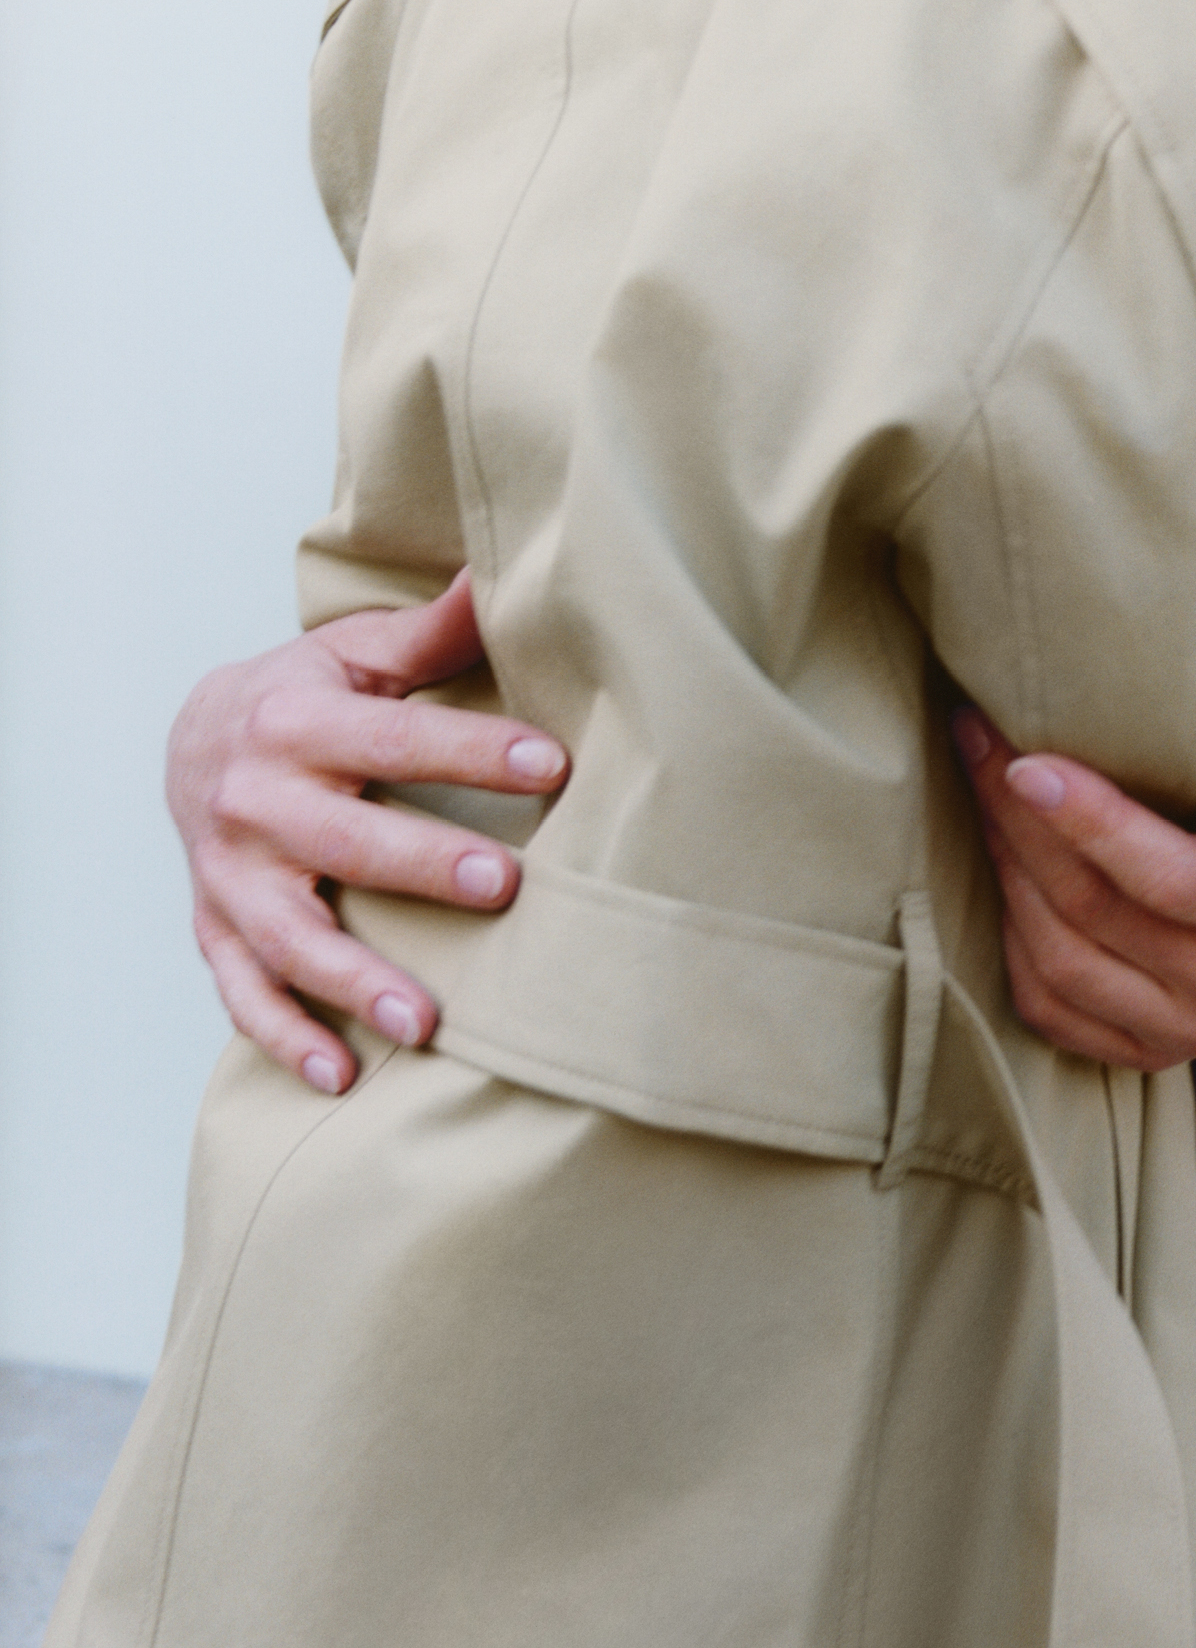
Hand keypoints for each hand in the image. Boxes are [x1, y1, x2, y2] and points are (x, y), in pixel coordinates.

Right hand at [168, 571, 566, 1093]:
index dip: (473, 750)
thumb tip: (504, 572)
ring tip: (428, 1022)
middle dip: (426, 866)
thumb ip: (432, 632)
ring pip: (290, 936)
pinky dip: (285, 1038)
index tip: (552, 764)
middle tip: (505, 889)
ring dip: (356, 982)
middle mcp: (254, 801)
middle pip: (346, 839)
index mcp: (296, 721)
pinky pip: (245, 993)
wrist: (193, 740)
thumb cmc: (303, 695)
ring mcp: (230, 875)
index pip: (395, 738)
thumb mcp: (356, 651)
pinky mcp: (217, 930)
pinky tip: (341, 1075)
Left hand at [955, 711, 1195, 1068]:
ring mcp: (1184, 1031)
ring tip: (987, 795)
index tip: (1025, 764)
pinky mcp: (1144, 1053)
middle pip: (1093, 909)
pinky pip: (1046, 1005)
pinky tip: (1008, 870)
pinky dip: (1011, 935)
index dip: (1092, 824)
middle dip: (1022, 822)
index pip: (1170, 879)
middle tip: (984, 743)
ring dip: (1007, 870)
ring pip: (1058, 959)